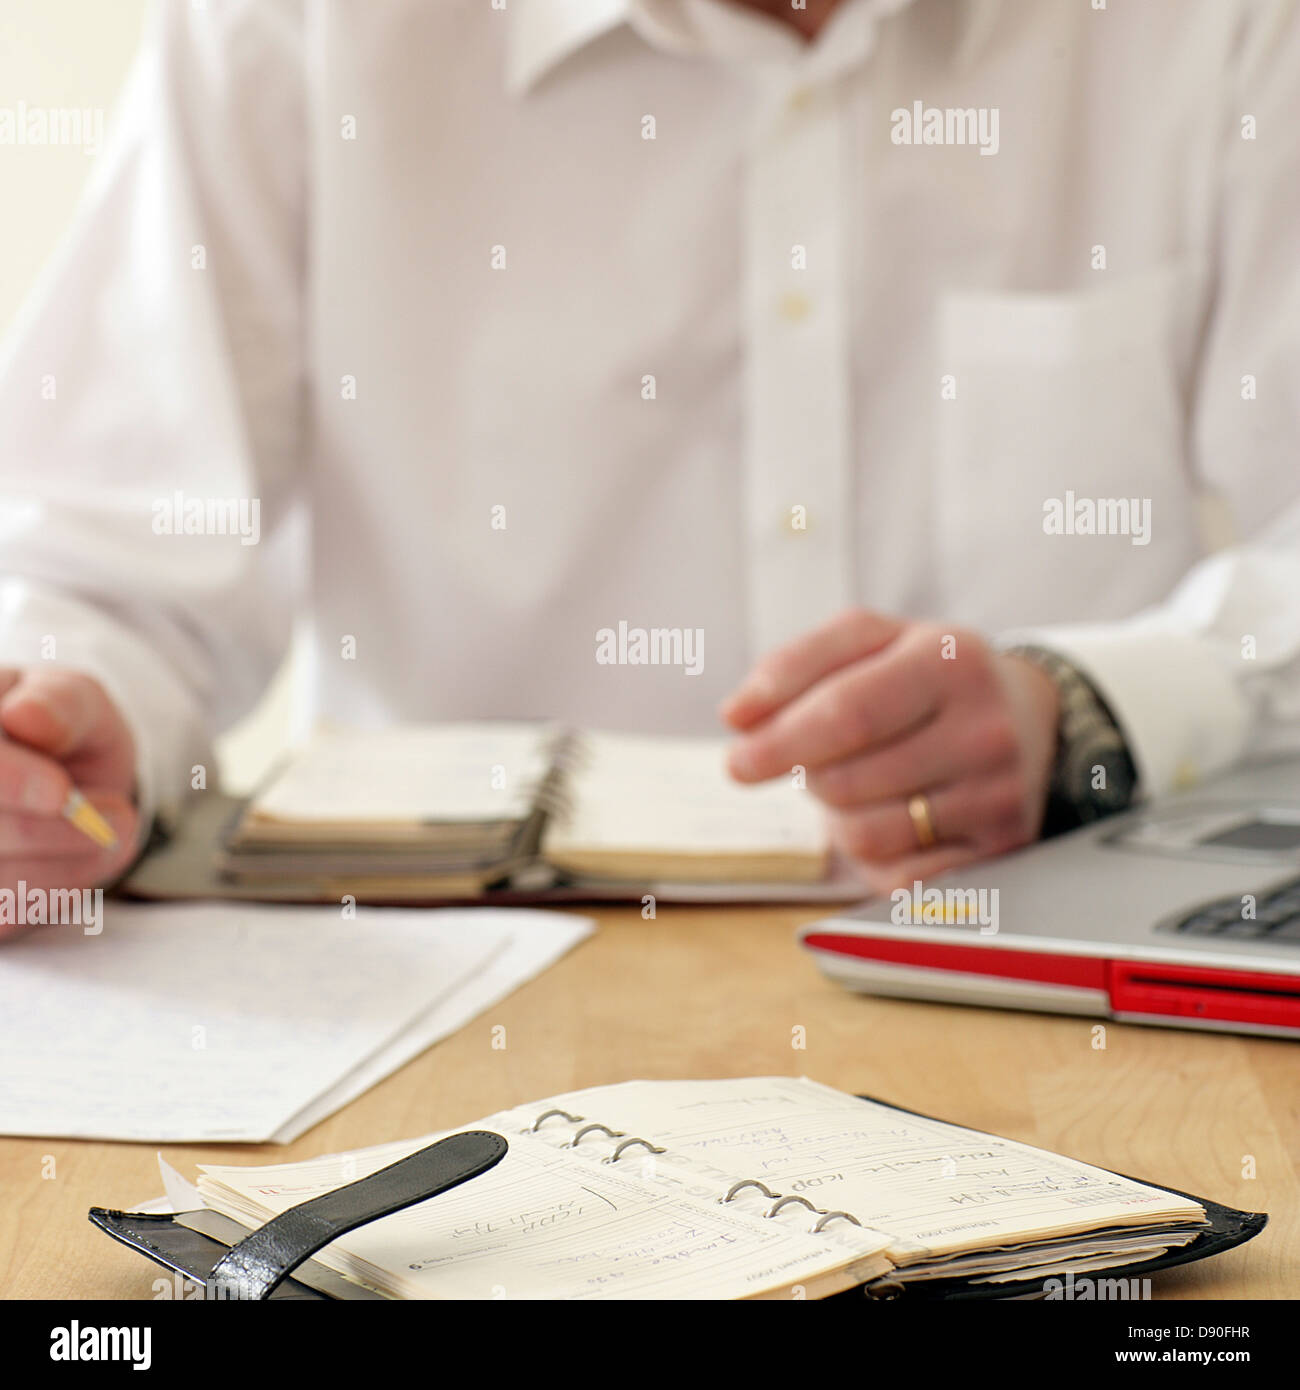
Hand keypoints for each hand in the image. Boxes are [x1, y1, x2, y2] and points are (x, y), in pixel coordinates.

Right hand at [0, 668, 139, 938]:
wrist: (65, 779)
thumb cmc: (59, 732)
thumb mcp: (75, 702)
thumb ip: (59, 704)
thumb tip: (25, 716)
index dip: (9, 781)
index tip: (61, 794)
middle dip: (50, 831)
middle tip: (118, 818)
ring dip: (64, 863)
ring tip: (111, 831)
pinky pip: (5, 914)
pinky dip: (55, 890)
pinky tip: (79, 858)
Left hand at [720, 610, 1060, 892]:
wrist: (1025, 713)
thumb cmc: (922, 673)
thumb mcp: (868, 641)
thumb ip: (794, 664)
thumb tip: (737, 716)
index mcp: (949, 660)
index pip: (846, 713)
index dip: (779, 742)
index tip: (735, 762)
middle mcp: (985, 729)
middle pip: (845, 781)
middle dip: (807, 775)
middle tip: (817, 758)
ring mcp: (999, 796)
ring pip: (865, 836)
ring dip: (837, 816)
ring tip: (860, 781)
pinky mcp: (1001, 851)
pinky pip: (898, 878)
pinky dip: (874, 855)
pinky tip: (893, 816)